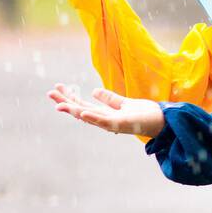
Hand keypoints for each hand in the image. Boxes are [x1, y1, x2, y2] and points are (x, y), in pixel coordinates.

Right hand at [48, 82, 164, 136]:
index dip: (70, 97)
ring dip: (73, 110)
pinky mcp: (121, 125)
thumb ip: (110, 99)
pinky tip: (82, 112)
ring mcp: (112, 123)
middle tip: (50, 92)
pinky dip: (93, 118)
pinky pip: (104, 121)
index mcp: (105, 114)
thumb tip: (94, 91)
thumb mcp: (124, 103)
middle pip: (81, 110)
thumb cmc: (144, 114)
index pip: (83, 105)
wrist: (161, 121)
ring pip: (88, 117)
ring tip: (59, 105)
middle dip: (66, 102)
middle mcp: (105, 120)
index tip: (58, 87)